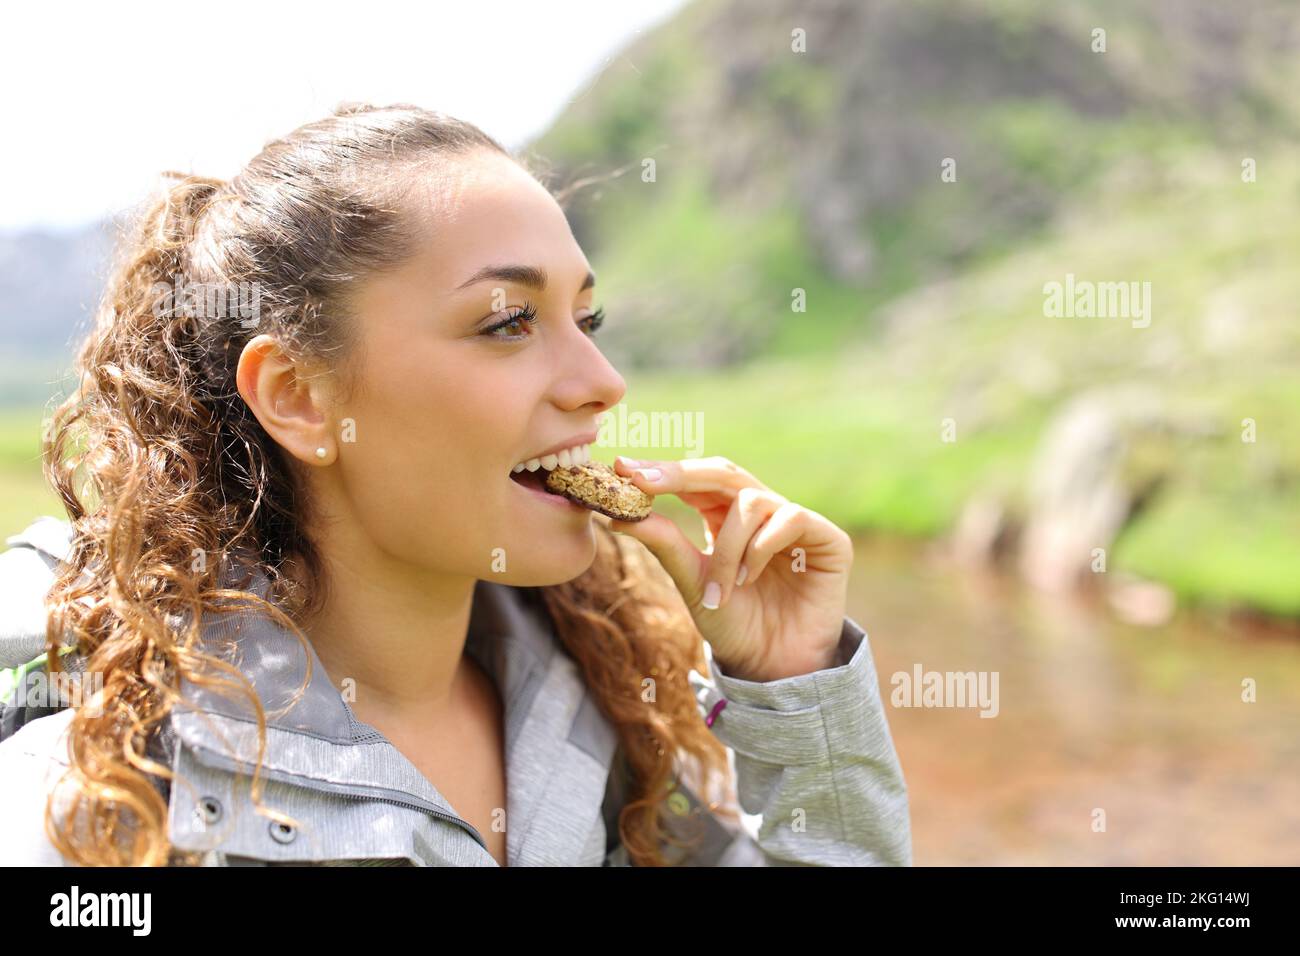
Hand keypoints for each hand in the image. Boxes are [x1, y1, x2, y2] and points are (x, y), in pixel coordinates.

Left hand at [607, 455, 853, 682]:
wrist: (772, 667)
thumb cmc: (733, 623)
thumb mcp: (693, 582)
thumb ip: (665, 544)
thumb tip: (618, 515)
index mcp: (725, 517)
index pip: (694, 481)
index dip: (661, 472)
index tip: (622, 469)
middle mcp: (760, 512)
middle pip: (723, 472)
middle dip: (681, 475)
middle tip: (645, 482)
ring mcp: (794, 522)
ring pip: (752, 502)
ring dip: (729, 545)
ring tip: (725, 586)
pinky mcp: (827, 539)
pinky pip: (791, 517)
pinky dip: (762, 546)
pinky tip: (752, 577)